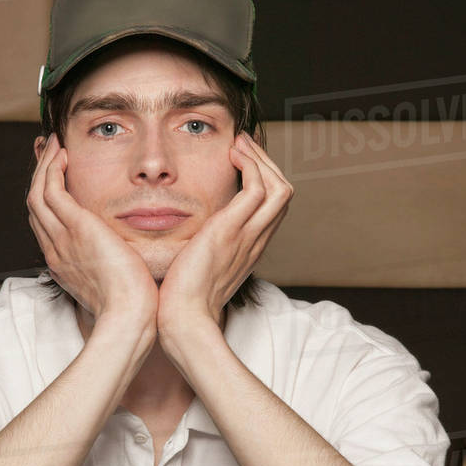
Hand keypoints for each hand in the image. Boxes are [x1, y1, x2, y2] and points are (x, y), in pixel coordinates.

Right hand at [27, 134, 158, 328]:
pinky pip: (51, 189)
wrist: (129, 317)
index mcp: (64, 264)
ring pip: (37, 193)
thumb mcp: (118, 284)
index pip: (46, 225)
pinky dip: (52, 168)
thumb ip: (116, 266)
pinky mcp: (75, 227)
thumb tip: (129, 258)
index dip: (47, 199)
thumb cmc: (132, 307)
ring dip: (43, 165)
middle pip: (35, 206)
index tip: (54, 179)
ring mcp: (61, 238)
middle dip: (38, 176)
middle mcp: (56, 250)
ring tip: (54, 144)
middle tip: (46, 152)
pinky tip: (63, 153)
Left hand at [156, 132, 292, 340]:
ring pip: (279, 187)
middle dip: (267, 163)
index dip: (263, 181)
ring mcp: (247, 235)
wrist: (183, 320)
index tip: (240, 163)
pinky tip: (231, 155)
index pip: (272, 209)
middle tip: (242, 146)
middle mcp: (255, 241)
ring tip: (239, 144)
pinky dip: (250, 164)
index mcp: (249, 250)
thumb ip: (200, 251)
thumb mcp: (196, 270)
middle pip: (283, 194)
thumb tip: (185, 241)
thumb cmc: (182, 302)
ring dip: (261, 158)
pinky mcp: (232, 230)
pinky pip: (257, 187)